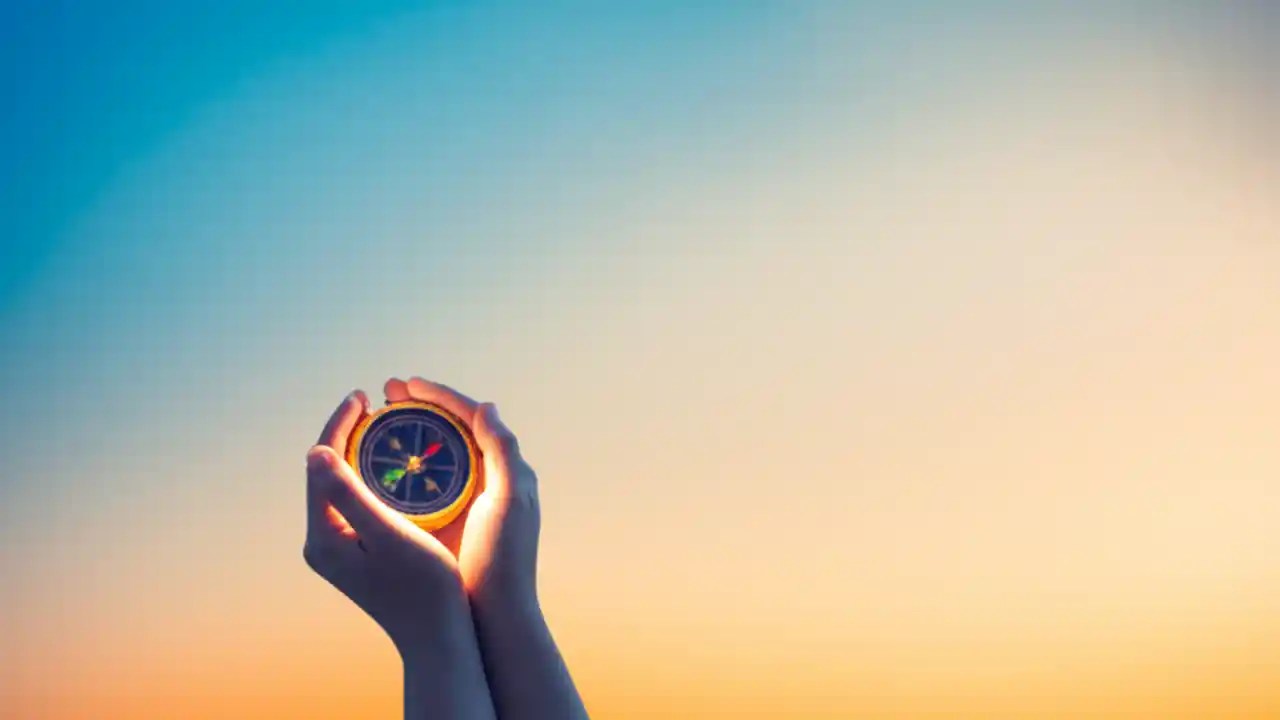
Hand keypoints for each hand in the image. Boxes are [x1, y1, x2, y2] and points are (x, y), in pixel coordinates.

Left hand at [304, 390, 470, 652]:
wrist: (439, 636)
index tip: (362, 397)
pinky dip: (369, 473)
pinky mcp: (357, 551)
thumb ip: (349, 493)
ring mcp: (339, 548)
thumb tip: (315, 451)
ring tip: (380, 423)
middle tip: (372, 403)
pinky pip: (355, 498)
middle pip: (326, 471)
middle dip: (345, 432)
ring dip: (357, 450)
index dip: (338, 425)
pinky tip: (391, 463)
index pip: (320, 464)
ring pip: (341, 483)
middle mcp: (323, 541)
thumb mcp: (387, 534)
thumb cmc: (422, 587)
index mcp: (323, 536)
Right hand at [383, 377, 540, 612]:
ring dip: (407, 433)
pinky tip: (377, 464)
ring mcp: (466, 500)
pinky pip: (423, 482)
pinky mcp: (448, 521)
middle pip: (450, 429)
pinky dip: (402, 467)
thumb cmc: (505, 558)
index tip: (406, 384)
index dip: (439, 396)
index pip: (472, 417)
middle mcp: (487, 479)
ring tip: (377, 418)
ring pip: (433, 453)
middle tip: (385, 393)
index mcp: (506, 468)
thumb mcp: (509, 500)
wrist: (496, 613)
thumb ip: (503, 451)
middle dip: (418, 406)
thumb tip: (487, 406)